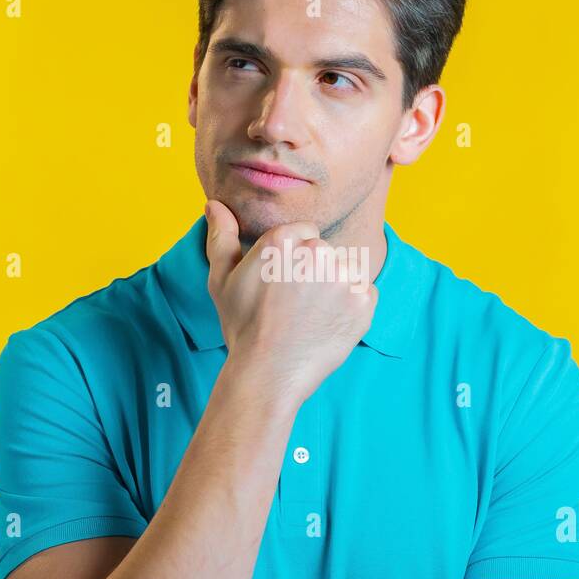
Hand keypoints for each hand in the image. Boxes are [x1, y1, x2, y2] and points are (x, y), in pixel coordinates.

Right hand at [203, 199, 377, 407]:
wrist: (268, 375)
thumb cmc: (242, 327)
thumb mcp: (222, 280)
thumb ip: (222, 237)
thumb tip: (213, 203)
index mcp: (283, 238)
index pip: (304, 233)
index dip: (293, 260)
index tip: (282, 285)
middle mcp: (317, 251)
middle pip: (325, 251)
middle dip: (314, 272)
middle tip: (294, 305)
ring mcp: (343, 277)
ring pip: (346, 270)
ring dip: (335, 288)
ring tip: (311, 316)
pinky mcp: (364, 302)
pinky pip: (365, 293)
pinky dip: (353, 307)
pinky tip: (329, 324)